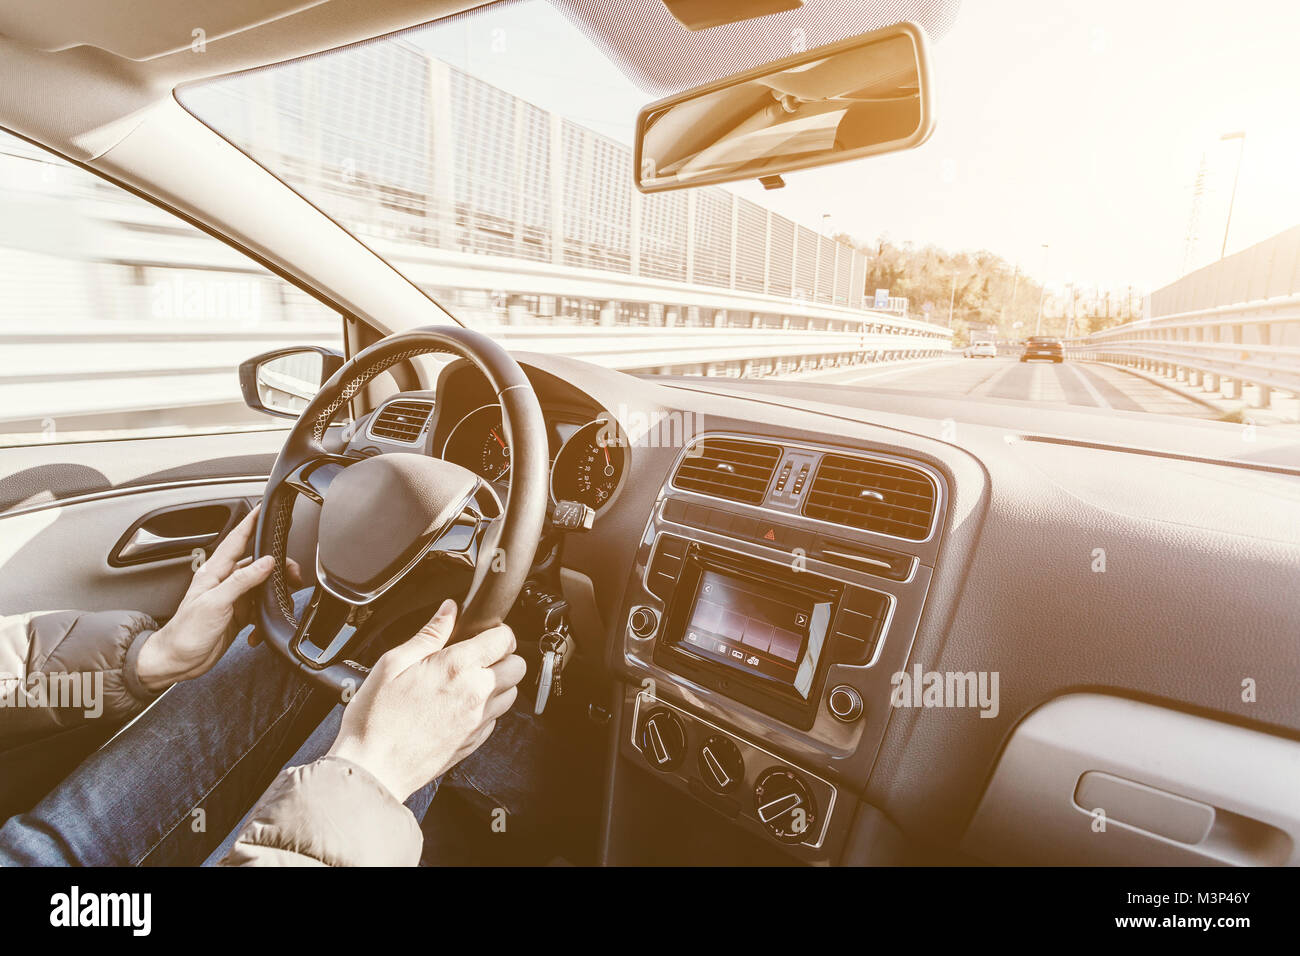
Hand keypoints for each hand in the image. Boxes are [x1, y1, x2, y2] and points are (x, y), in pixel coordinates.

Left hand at [135, 506, 301, 690]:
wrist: (177, 661)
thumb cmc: (185, 633)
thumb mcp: (214, 604)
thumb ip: (241, 581)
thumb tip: (265, 563)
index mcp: (214, 573)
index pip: (236, 541)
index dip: (250, 524)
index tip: (263, 510)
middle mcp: (223, 583)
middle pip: (257, 565)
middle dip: (278, 569)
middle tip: (293, 577)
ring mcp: (231, 599)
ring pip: (262, 587)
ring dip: (273, 597)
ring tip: (280, 605)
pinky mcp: (237, 616)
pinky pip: (258, 610)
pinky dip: (263, 620)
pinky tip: (258, 631)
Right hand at [327, 599, 524, 802]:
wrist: (373, 768)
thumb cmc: (376, 717)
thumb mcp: (393, 663)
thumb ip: (429, 634)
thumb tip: (449, 610)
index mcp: (456, 667)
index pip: (504, 639)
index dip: (496, 631)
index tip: (482, 633)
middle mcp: (476, 693)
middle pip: (518, 666)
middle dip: (503, 656)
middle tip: (477, 657)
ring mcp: (478, 720)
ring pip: (512, 693)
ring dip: (498, 683)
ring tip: (468, 681)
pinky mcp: (475, 741)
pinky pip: (496, 718)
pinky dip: (486, 708)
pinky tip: (460, 706)